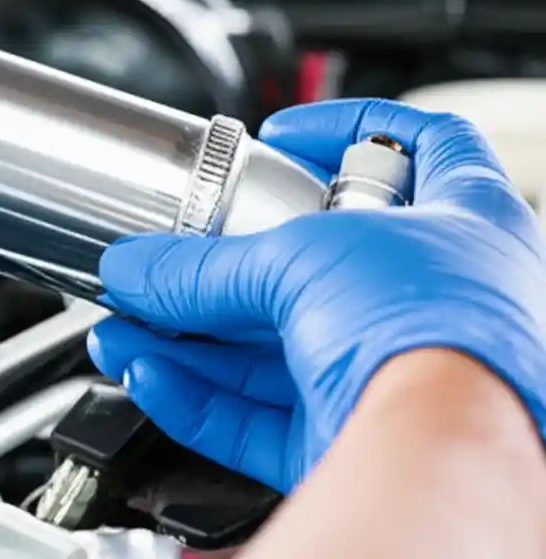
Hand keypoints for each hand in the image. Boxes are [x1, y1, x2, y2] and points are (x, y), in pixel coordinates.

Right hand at [88, 99, 545, 491]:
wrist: (448, 454)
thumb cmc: (440, 335)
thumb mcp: (300, 257)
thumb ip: (202, 266)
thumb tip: (136, 268)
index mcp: (464, 224)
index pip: (421, 147)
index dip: (346, 132)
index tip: (282, 138)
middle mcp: (437, 302)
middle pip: (309, 266)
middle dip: (219, 265)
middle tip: (165, 256)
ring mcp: (395, 375)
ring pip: (271, 349)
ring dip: (187, 337)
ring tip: (123, 324)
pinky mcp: (352, 439)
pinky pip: (260, 416)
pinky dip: (199, 396)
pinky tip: (149, 373)